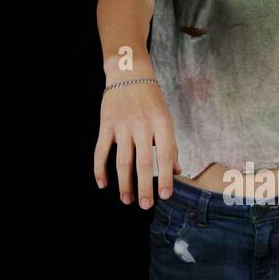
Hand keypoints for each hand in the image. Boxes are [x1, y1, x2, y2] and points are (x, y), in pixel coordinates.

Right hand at [94, 80, 181, 205]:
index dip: (166, 177)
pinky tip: (103, 184)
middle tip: (145, 205)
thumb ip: (171, 145)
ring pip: (122, 160)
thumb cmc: (152, 100)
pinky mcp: (107, 125)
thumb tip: (178, 171)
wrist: (130, 74)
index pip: (165, 155)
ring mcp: (123, 125)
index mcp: (162, 124)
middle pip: (144, 162)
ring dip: (124, 183)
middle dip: (145, 186)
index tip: (165, 196)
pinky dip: (100, 169)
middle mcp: (143, 126)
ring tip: (127, 200)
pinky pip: (101, 151)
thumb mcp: (166, 119)